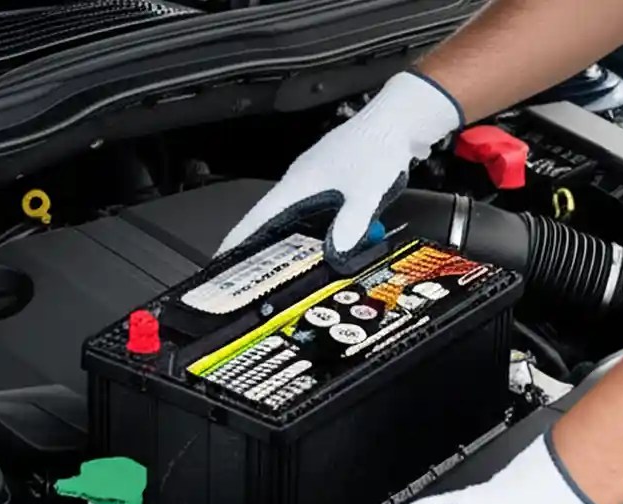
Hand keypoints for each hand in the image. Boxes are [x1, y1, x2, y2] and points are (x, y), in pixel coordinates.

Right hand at [216, 71, 462, 263]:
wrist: (399, 118)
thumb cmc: (378, 145)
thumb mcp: (366, 194)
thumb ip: (349, 227)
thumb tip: (334, 254)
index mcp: (301, 182)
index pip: (259, 216)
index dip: (239, 239)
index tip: (223, 257)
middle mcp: (303, 178)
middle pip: (273, 217)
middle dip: (261, 243)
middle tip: (252, 268)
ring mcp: (317, 175)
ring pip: (295, 212)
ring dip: (290, 234)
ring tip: (285, 259)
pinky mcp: (333, 176)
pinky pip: (313, 205)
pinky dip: (313, 224)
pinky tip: (327, 237)